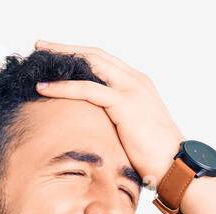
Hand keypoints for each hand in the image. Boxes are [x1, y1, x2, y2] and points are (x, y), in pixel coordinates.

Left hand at [32, 40, 184, 184]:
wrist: (176, 165)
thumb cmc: (154, 155)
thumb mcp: (130, 130)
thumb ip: (113, 119)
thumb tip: (92, 127)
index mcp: (137, 84)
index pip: (104, 61)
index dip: (80, 55)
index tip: (58, 55)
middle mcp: (135, 80)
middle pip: (95, 55)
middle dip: (66, 48)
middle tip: (41, 46)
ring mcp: (131, 89)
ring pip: (91, 64)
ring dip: (62, 59)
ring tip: (39, 58)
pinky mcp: (125, 104)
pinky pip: (88, 90)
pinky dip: (64, 87)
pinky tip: (45, 88)